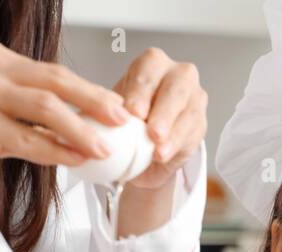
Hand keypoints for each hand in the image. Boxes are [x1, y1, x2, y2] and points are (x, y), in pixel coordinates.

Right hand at [0, 38, 131, 168]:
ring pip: (45, 109)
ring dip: (80, 129)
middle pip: (54, 82)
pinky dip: (55, 151)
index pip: (49, 71)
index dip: (86, 89)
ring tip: (102, 146)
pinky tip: (74, 159)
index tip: (113, 104)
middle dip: (93, 101)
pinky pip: (27, 139)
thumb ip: (21, 103)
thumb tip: (73, 120)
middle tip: (121, 119)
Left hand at [113, 48, 206, 190]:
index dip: (141, 90)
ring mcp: (193, 96)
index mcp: (150, 65)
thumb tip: (81, 118)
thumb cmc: (124, 124)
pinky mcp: (200, 121)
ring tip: (157, 149)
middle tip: (151, 132)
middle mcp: (177, 74)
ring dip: (172, 131)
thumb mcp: (109, 114)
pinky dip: (176, 145)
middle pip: (177, 85)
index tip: (132, 113)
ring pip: (189, 109)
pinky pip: (192, 131)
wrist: (141, 153)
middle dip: (163, 110)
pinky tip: (163, 155)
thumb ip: (102, 112)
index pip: (149, 68)